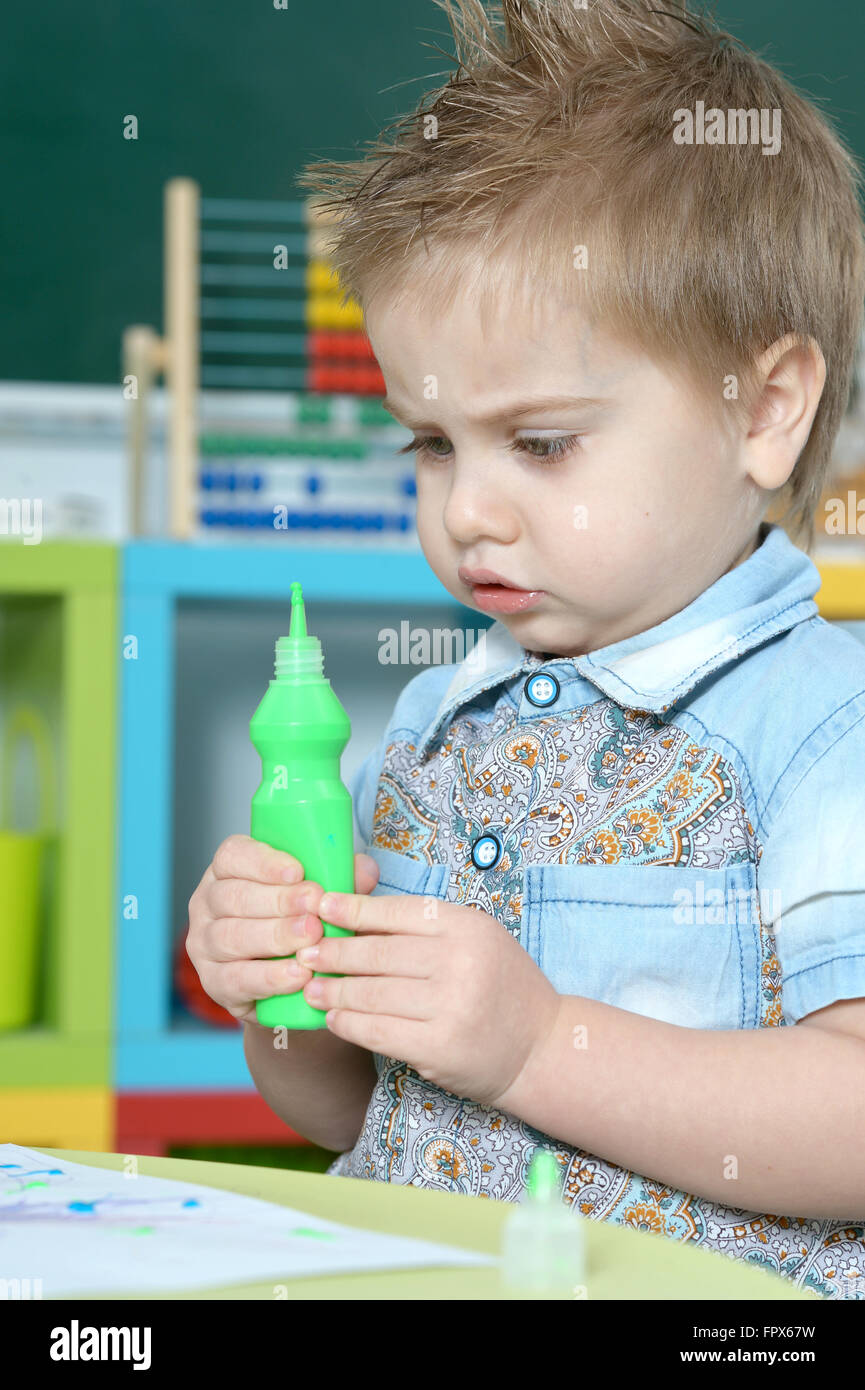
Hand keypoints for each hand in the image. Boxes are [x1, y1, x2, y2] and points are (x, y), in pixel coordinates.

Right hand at [186, 834, 380, 1024]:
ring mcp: (205, 944)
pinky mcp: (214, 982)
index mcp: (229, 870)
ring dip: (275, 937)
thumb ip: (341, 879)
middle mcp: (207, 902)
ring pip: (232, 937)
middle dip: (278, 901)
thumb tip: (365, 868)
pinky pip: (236, 979)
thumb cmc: (306, 923)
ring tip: (312, 937)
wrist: (293, 987)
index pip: (233, 855)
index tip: (298, 871)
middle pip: (233, 897)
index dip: (262, 862)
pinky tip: (299, 974)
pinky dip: (270, 977)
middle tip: (315, 906)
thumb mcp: (324, 897)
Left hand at [294, 888, 562, 1107]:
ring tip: (311, 987)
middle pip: (377, 953)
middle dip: (333, 952)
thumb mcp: (477, 938)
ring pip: (372, 993)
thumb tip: (358, 917)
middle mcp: (459, 962)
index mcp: (466, 926)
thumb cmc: (502, 986)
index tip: (320, 906)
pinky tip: (333, 1018)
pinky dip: (349, 1023)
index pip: (396, 912)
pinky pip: (379, 1031)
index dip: (352, 909)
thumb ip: (426, 927)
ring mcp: (450, 1006)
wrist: (541, 1046)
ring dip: (334, 990)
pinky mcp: (439, 1047)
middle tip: (302, 951)